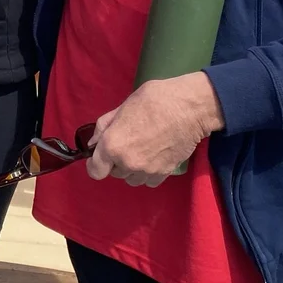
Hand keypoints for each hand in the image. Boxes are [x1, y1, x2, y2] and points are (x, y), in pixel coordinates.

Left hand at [87, 72, 225, 186]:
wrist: (189, 108)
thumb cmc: (153, 100)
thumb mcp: (122, 108)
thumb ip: (104, 127)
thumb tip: (93, 144)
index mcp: (113, 145)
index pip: (95, 171)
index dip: (95, 164)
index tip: (100, 157)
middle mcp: (127, 163)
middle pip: (114, 173)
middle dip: (116, 161)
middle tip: (127, 143)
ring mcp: (147, 171)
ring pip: (131, 179)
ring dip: (132, 169)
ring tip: (141, 150)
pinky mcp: (165, 173)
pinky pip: (149, 181)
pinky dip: (148, 173)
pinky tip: (152, 157)